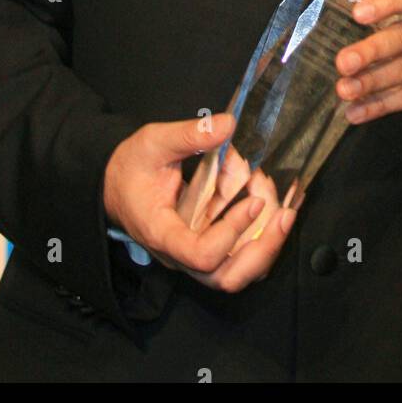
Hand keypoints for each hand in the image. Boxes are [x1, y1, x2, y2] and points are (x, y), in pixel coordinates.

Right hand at [103, 114, 295, 292]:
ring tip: (285, 207)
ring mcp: (195, 255)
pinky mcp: (207, 247)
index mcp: (162, 233)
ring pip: (238, 272)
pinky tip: (280, 207)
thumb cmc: (132, 167)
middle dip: (263, 248)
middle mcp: (180, 255)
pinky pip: (240, 256)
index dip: (232, 233)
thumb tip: (226, 125)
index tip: (252, 200)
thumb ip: (189, 135)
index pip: (201, 255)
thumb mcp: (154, 142)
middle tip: (285, 213)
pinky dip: (264, 236)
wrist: (116, 184)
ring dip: (267, 243)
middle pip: (226, 277)